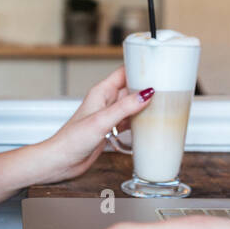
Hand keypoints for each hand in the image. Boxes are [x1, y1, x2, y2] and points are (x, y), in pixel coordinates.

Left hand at [36, 65, 153, 182]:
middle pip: (131, 88)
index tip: (156, 67)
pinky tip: (149, 123)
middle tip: (167, 88)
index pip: (124, 72)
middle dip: (146, 88)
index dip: (139, 67)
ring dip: (145, 105)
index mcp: (101, 92)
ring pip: (132, 105)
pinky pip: (129, 121)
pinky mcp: (110, 129)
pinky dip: (140, 121)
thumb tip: (146, 94)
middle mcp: (106, 101)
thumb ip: (124, 108)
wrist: (62, 161)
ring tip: (163, 104)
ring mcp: (109, 115)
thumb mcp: (102, 121)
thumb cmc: (71, 139)